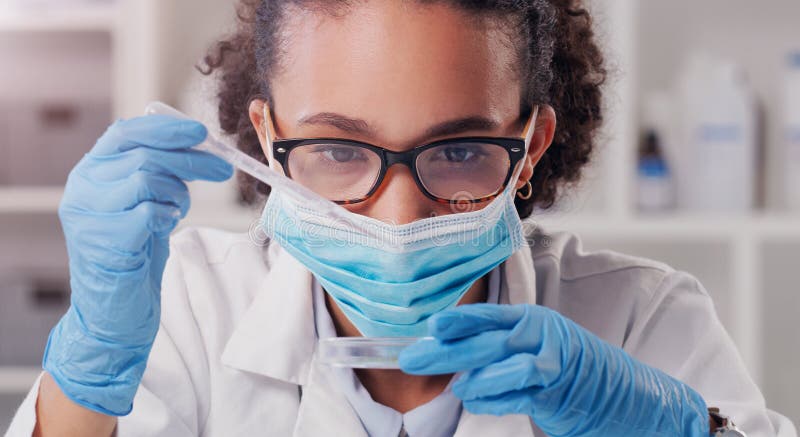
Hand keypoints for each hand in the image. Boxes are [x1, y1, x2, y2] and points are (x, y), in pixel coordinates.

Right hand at [42, 115, 232, 415]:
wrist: (113, 310)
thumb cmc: (134, 253)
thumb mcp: (142, 202)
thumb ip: (157, 172)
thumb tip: (197, 142)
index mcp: (89, 173)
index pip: (125, 133)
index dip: (166, 128)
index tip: (201, 133)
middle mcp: (82, 189)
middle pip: (144, 155)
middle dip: (191, 160)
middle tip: (222, 169)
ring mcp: (89, 215)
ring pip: (147, 179)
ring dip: (177, 194)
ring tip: (176, 211)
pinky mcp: (106, 240)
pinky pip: (150, 211)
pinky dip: (168, 216)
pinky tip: (164, 227)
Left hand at [399, 303, 709, 436]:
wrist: (626, 394)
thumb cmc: (570, 369)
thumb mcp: (534, 349)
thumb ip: (498, 350)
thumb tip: (452, 359)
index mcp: (530, 318)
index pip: (486, 316)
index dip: (457, 321)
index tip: (429, 326)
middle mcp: (539, 333)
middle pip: (483, 341)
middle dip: (443, 352)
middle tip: (411, 359)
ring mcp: (550, 360)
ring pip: (501, 366)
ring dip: (473, 379)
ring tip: (455, 387)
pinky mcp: (558, 389)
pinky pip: (518, 393)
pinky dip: (494, 399)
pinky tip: (477, 401)